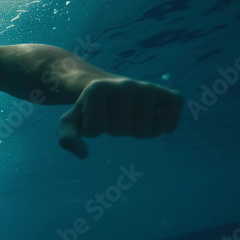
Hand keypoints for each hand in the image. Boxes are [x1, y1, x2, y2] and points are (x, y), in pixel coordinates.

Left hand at [58, 78, 181, 158]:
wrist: (114, 88)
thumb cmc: (91, 108)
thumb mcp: (73, 120)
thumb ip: (68, 136)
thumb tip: (83, 155)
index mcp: (98, 88)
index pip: (94, 129)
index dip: (93, 129)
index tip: (95, 114)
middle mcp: (125, 85)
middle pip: (121, 130)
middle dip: (115, 129)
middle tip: (115, 115)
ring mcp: (149, 89)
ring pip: (143, 131)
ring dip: (136, 131)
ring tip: (130, 115)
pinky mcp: (171, 96)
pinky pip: (168, 126)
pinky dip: (162, 129)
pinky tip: (151, 117)